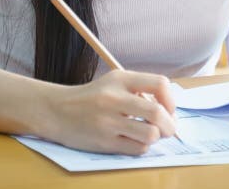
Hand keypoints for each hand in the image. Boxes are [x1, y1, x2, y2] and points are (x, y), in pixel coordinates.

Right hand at [41, 69, 176, 154]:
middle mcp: (114, 98)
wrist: (57, 111)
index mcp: (120, 79)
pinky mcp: (104, 142)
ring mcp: (108, 121)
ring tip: (149, 134)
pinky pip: (137, 149)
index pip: (159, 83)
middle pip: (157, 113)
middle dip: (170, 124)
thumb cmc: (92, 97)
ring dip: (156, 137)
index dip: (171, 99)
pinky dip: (142, 146)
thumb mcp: (114, 82)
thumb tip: (170, 110)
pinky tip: (134, 140)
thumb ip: (140, 90)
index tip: (168, 108)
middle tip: (168, 128)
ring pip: (150, 134)